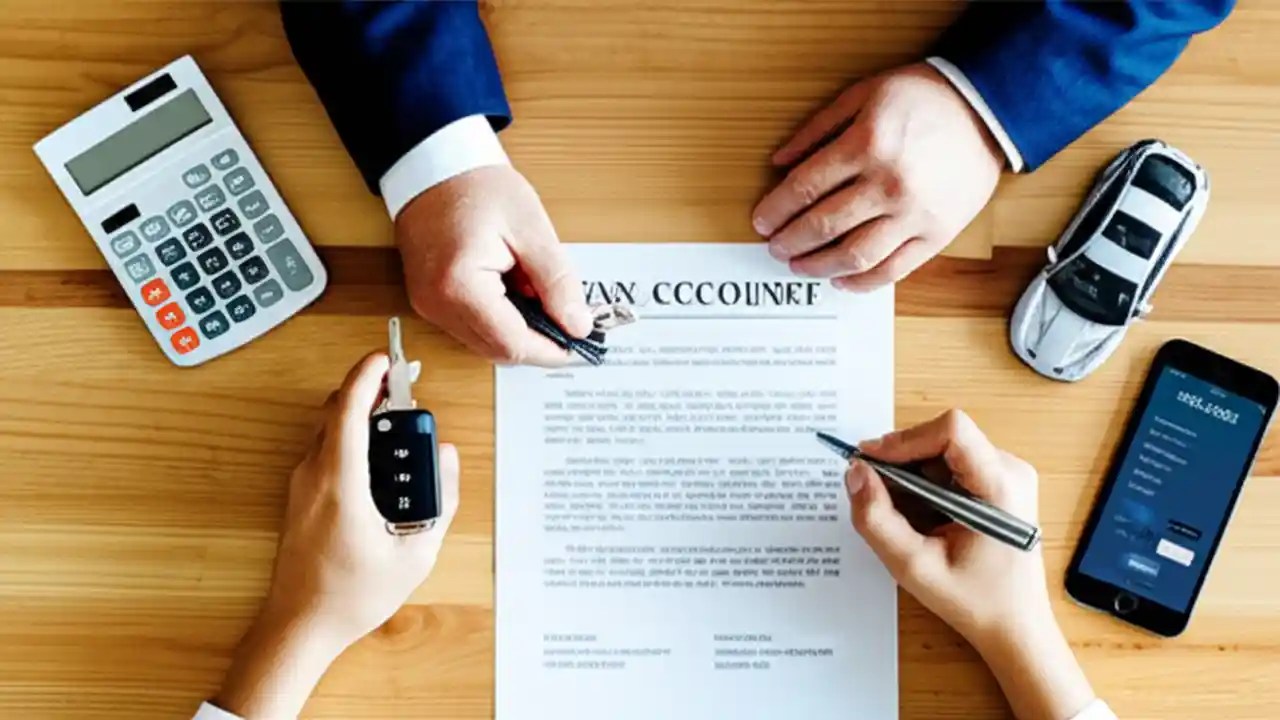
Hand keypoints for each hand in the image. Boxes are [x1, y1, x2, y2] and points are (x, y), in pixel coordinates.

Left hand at [215, 352, 461, 718]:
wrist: (300, 626)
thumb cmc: (352, 595)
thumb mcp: (417, 553)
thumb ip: (442, 500)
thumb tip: (448, 457)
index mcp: (340, 484)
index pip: (349, 410)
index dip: (368, 375)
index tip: (387, 358)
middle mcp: (313, 476)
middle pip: (337, 411)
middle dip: (371, 391)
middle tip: (405, 390)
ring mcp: (301, 485)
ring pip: (328, 428)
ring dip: (360, 415)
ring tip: (397, 425)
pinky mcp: (299, 496)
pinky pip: (324, 450)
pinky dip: (350, 438)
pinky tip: (378, 460)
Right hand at [397, 165, 592, 364]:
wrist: (433, 166)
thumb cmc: (476, 185)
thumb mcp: (531, 229)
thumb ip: (558, 282)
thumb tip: (578, 324)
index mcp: (460, 285)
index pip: (513, 343)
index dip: (551, 350)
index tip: (578, 342)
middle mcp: (438, 303)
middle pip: (498, 351)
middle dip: (537, 342)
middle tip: (567, 319)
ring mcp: (429, 305)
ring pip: (485, 343)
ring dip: (518, 330)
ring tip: (534, 290)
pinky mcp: (429, 301)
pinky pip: (471, 328)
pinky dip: (499, 319)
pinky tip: (513, 289)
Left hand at [753, 63, 1002, 290]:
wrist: (987, 110)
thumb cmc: (923, 99)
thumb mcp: (863, 95)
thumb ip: (817, 129)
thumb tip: (779, 163)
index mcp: (866, 145)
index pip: (804, 189)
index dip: (776, 210)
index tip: (762, 221)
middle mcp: (889, 184)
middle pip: (822, 226)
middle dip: (790, 241)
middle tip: (776, 246)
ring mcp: (914, 214)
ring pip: (854, 256)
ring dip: (818, 266)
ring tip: (800, 265)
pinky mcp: (936, 235)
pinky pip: (893, 270)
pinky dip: (861, 282)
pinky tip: (840, 278)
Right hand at [847, 410, 1096, 719]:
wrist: (1014, 626)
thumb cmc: (974, 601)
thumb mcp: (914, 567)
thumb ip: (878, 519)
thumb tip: (855, 473)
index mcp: (1001, 487)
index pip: (951, 431)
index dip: (905, 439)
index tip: (870, 462)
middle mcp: (1010, 471)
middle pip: (942, 437)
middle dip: (902, 461)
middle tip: (876, 495)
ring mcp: (1006, 475)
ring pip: (942, 450)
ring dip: (912, 475)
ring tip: (904, 516)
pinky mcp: (997, 483)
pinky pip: (950, 464)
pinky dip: (924, 483)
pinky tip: (921, 517)